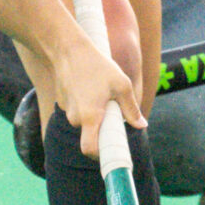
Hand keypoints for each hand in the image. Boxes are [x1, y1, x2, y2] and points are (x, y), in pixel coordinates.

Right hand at [49, 33, 140, 156]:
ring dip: (95, 113)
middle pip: (92, 133)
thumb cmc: (97, 65)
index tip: (112, 154)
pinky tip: (89, 86)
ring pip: (85, 120)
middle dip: (103, 126)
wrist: (68, 49)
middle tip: (113, 109)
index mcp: (90, 117)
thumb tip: (141, 125)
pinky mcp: (63, 102)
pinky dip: (86, 105)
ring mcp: (67, 110)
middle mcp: (75, 117)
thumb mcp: (121, 84)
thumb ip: (131, 108)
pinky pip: (78, 110)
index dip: (101, 155)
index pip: (90, 149)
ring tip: (100, 91)